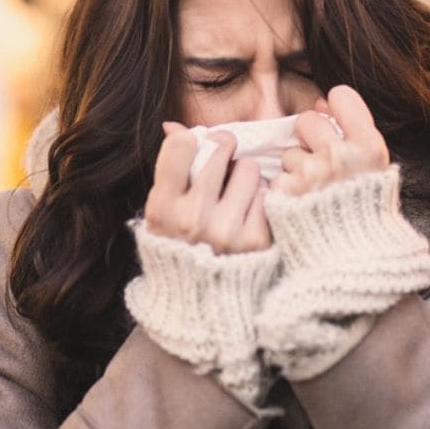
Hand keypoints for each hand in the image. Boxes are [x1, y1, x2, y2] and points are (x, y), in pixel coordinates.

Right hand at [144, 123, 271, 253]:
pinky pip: (267, 193)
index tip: (196, 150)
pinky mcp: (257, 240)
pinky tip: (246, 215)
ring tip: (233, 195)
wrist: (200, 304)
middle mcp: (193, 219)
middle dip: (223, 150)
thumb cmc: (178, 246)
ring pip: (249, 167)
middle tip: (220, 164)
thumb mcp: (162, 211)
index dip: (192, 141)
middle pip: (221, 147)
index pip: (181, 145)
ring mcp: (227, 230)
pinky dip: (259, 200)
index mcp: (163, 209)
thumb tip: (173, 124)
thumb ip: (170, 168)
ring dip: (243, 175)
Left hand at [273, 85, 388, 196]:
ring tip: (313, 191)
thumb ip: (353, 129)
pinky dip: (286, 190)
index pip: (342, 96)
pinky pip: (278, 177)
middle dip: (310, 137)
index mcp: (368, 147)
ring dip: (297, 168)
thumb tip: (322, 101)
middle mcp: (339, 156)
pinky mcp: (284, 192)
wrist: (351, 256)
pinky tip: (301, 205)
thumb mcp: (374, 166)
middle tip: (321, 162)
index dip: (337, 108)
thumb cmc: (364, 207)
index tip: (338, 123)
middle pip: (307, 120)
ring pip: (289, 152)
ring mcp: (309, 174)